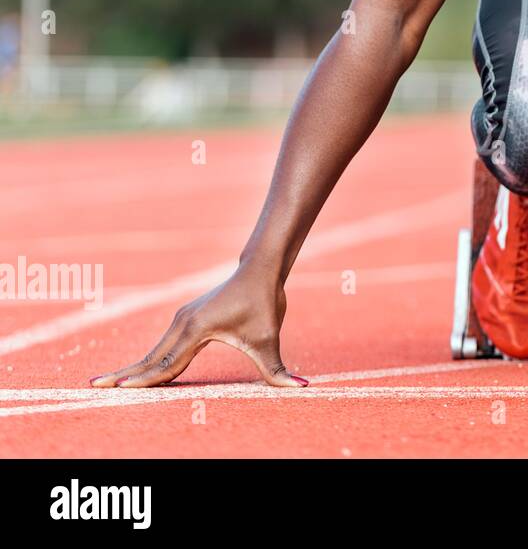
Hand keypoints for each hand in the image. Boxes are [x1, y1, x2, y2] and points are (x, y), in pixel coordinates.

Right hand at [90, 266, 307, 388]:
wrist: (260, 270)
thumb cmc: (264, 303)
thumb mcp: (270, 339)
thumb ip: (278, 369)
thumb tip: (300, 386)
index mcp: (197, 330)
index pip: (168, 363)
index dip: (146, 379)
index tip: (120, 391)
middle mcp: (183, 324)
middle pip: (152, 357)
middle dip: (125, 375)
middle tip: (94, 388)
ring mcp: (183, 320)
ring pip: (155, 351)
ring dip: (133, 367)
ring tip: (107, 383)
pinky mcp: (187, 319)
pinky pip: (164, 345)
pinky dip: (148, 359)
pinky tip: (137, 370)